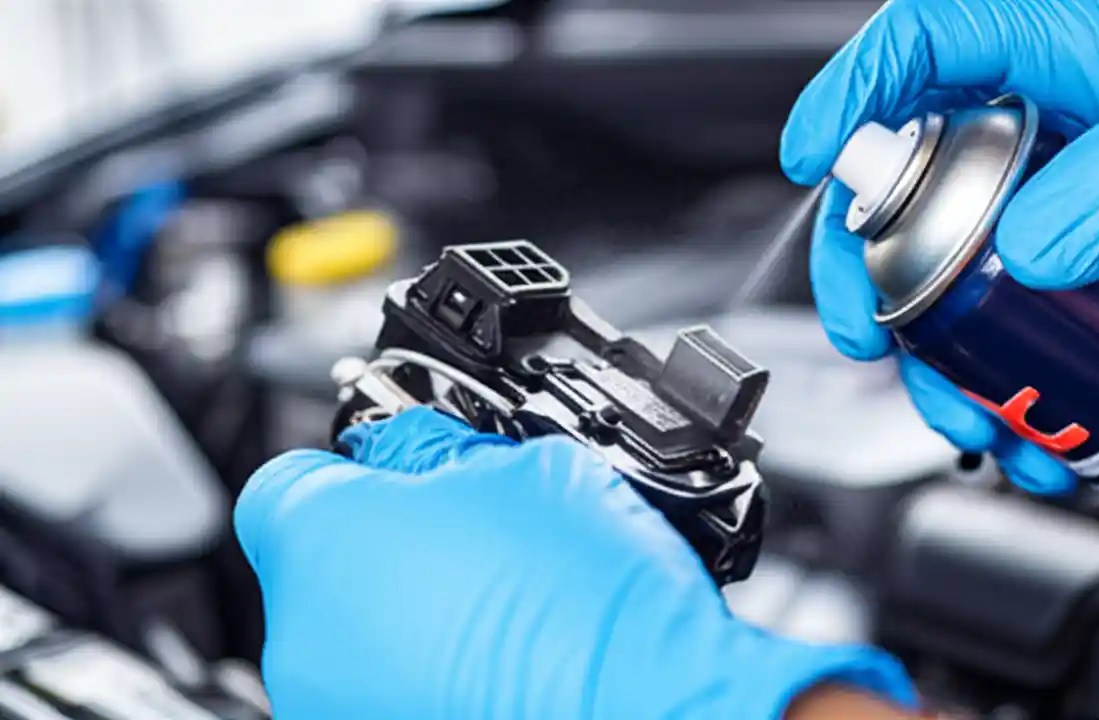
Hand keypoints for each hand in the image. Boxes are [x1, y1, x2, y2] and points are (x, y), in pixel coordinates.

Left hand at [234, 407, 914, 718]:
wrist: (664, 711)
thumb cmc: (597, 602)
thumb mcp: (529, 466)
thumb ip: (439, 447)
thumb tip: (411, 441)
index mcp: (323, 545)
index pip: (290, 480)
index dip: (357, 467)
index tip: (407, 470)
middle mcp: (307, 643)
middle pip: (328, 565)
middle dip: (395, 542)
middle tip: (480, 535)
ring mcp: (340, 712)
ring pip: (359, 636)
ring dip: (413, 613)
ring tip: (508, 606)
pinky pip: (388, 690)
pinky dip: (430, 673)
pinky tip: (507, 661)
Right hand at [781, 0, 1098, 492]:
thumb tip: (1027, 252)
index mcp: (1062, 48)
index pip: (923, 42)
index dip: (849, 92)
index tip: (812, 159)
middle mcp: (1036, 131)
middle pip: (899, 185)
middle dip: (868, 276)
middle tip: (872, 341)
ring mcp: (1044, 209)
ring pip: (938, 280)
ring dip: (937, 367)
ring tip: (983, 426)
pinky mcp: (1065, 281)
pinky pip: (996, 335)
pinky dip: (996, 396)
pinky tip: (1036, 439)